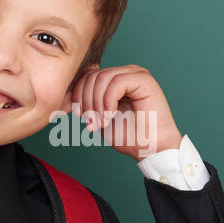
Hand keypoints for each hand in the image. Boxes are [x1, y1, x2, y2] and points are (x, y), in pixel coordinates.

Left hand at [67, 64, 182, 161]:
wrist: (152, 149)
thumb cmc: (130, 137)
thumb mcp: (100, 117)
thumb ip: (89, 101)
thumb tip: (72, 91)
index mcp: (116, 80)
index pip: (89, 76)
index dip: (79, 95)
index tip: (80, 116)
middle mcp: (127, 73)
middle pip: (94, 75)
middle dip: (86, 101)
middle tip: (90, 123)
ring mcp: (136, 74)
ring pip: (103, 77)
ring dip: (97, 103)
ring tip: (101, 122)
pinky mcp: (144, 80)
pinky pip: (116, 82)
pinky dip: (108, 101)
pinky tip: (110, 116)